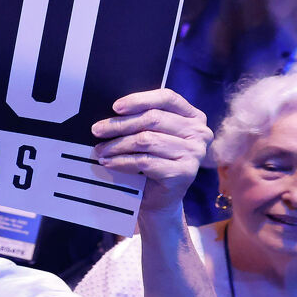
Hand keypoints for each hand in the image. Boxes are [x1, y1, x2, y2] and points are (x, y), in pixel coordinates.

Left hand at [92, 88, 211, 215]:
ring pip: (146, 140)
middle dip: (120, 124)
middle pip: (153, 119)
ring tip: (100, 150)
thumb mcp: (152, 135)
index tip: (115, 107)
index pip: (167, 98)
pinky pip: (145, 161)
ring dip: (117, 145)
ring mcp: (194, 153)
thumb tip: (113, 111)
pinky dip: (122, 161)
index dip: (140, 99)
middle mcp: (199, 133)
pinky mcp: (184, 172)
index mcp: (193, 117)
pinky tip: (109, 162)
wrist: (160, 198)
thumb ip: (142, 119)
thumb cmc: (153, 161)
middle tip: (97, 130)